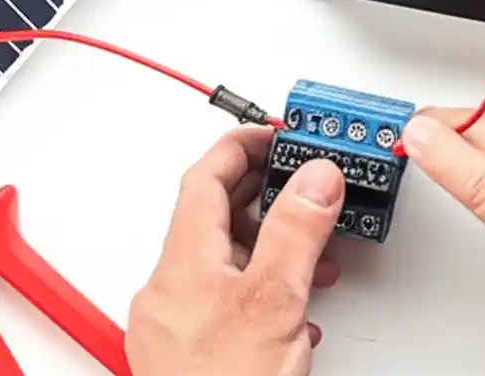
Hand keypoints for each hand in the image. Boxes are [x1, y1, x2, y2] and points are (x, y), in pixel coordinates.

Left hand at [126, 127, 344, 375]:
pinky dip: (263, 283)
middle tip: (303, 176)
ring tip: (314, 242)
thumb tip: (313, 176)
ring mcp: (178, 323)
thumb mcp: (273, 303)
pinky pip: (226, 297)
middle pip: (213, 214)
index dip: (240, 145)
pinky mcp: (194, 352)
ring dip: (269, 241)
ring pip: (224, 258)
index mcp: (181, 265)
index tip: (276, 132)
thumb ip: (296, 233)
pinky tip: (295, 301)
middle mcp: (170, 289)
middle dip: (262, 191)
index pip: (203, 178)